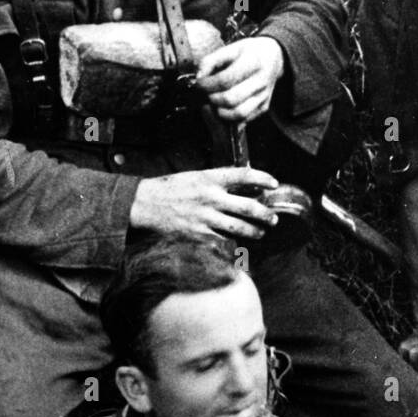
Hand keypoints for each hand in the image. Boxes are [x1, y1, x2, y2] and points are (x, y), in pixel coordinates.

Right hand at [129, 167, 280, 240]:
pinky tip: (238, 241)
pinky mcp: (197, 234)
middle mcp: (210, 197)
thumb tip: (246, 184)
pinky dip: (233, 241)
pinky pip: (222, 240)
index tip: (273, 184)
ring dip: (255, 231)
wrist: (144, 204)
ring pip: (239, 227)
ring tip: (260, 232)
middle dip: (266, 215)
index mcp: (210, 178)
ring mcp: (205, 217)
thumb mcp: (197, 175)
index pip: (245, 175)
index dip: (263, 179)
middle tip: (273, 218)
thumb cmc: (171, 188)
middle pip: (248, 207)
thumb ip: (219, 180)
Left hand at [196, 36, 284, 122]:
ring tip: (215, 101)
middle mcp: (261, 81)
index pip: (225, 80)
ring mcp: (263, 96)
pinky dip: (230, 117)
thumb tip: (199, 77)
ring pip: (238, 114)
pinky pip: (244, 119)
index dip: (207, 84)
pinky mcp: (264, 106)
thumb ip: (210, 61)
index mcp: (253, 62)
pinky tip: (225, 107)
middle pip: (230, 99)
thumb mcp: (230, 48)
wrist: (274, 57)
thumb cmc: (250, 52)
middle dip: (212, 98)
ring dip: (220, 111)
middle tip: (207, 93)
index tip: (200, 83)